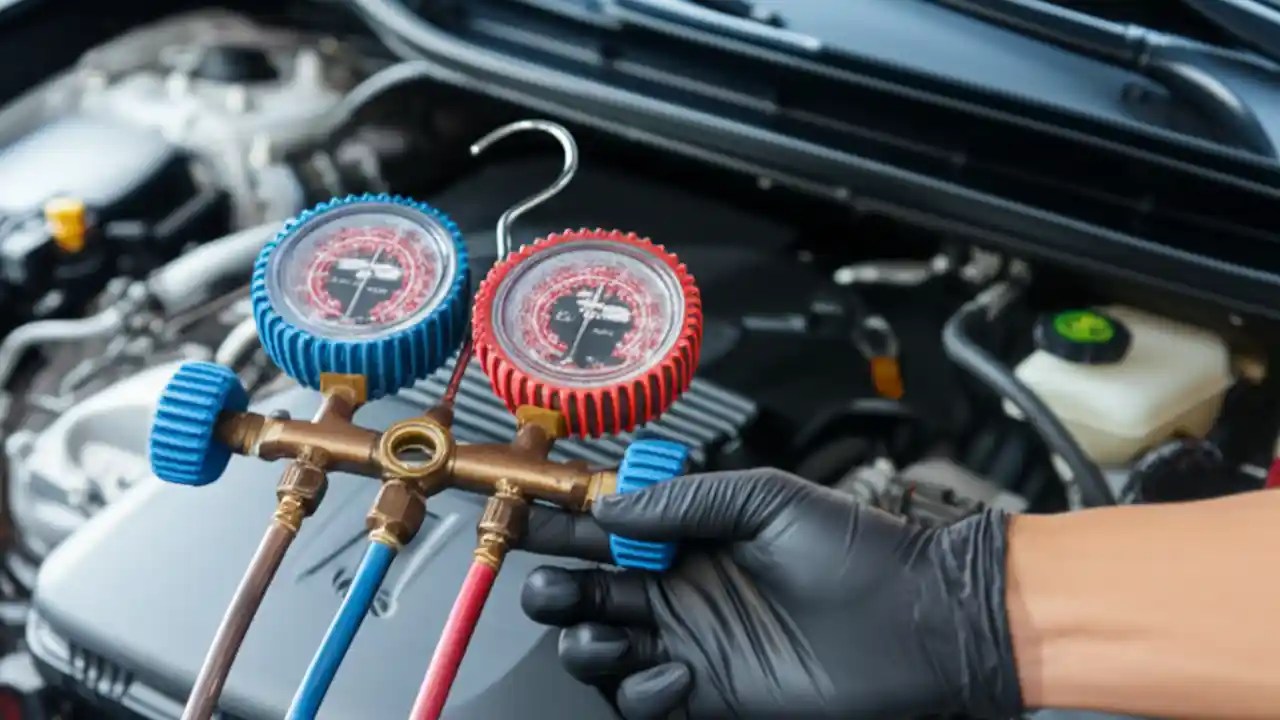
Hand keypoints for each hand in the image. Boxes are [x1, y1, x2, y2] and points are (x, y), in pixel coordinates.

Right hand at [518, 469, 1022, 719]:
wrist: (914, 619)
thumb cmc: (855, 550)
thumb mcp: (767, 500)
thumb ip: (686, 502)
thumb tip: (613, 505)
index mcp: (688, 539)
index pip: (604, 532)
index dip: (560, 526)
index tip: (526, 518)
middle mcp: (679, 591)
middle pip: (584, 596)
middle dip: (552, 590)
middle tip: (552, 586)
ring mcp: (691, 645)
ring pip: (599, 652)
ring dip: (584, 645)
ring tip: (608, 635)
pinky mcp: (708, 695)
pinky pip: (643, 700)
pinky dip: (642, 690)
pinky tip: (676, 672)